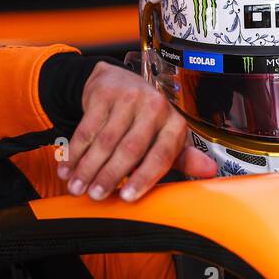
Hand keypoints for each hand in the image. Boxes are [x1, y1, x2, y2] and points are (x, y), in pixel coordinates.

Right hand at [59, 62, 216, 200]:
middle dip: (110, 176)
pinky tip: (68, 168)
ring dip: (88, 168)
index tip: (128, 198)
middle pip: (130, 149)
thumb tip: (210, 171)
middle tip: (96, 195)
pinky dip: (75, 152)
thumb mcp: (167, 136)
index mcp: (174, 123)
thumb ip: (184, 158)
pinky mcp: (104, 94)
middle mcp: (155, 107)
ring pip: (105, 141)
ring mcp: (129, 98)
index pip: (162, 155)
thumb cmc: (146, 119)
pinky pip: (86, 129)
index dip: (144, 178)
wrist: (118, 81)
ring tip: (77, 187)